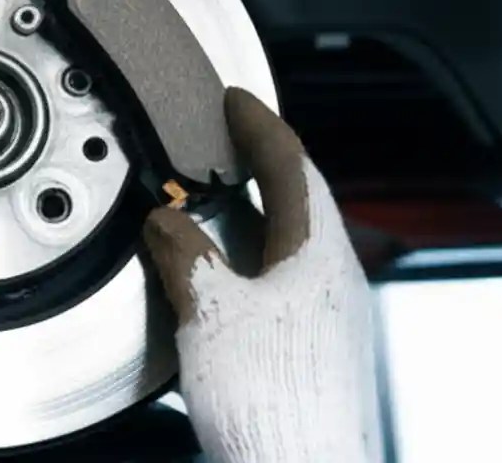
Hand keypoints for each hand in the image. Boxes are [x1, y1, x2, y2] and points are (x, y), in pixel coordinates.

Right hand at [143, 89, 382, 462]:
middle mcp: (336, 277)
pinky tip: (229, 272)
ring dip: (258, 209)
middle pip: (301, 197)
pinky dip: (257, 251)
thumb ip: (184, 253)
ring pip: (296, 238)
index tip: (237, 101)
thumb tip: (164, 221)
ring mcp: (334, 312)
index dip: (259, 125)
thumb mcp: (210, 311)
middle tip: (227, 140)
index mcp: (317, 252)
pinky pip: (291, 275)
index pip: (291, 164)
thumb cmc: (269, 400)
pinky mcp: (322, 344)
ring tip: (220, 199)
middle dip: (262, 162)